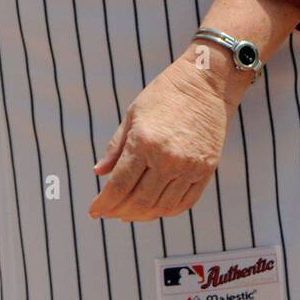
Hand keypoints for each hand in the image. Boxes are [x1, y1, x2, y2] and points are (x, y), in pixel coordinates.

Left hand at [88, 55, 232, 222]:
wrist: (205, 84)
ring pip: (161, 207)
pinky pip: (185, 203)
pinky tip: (155, 209)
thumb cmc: (164, 95)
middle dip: (119, 212)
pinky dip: (167, 211)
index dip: (103, 203)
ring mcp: (189, 167)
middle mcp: (167, 159)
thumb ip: (115, 147)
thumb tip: (98, 173)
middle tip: (109, 213)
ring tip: (129, 213)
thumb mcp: (133, 114)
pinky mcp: (206, 171)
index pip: (119, 186)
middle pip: (139, 201)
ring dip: (142, 215)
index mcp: (144, 142)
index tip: (93, 211)